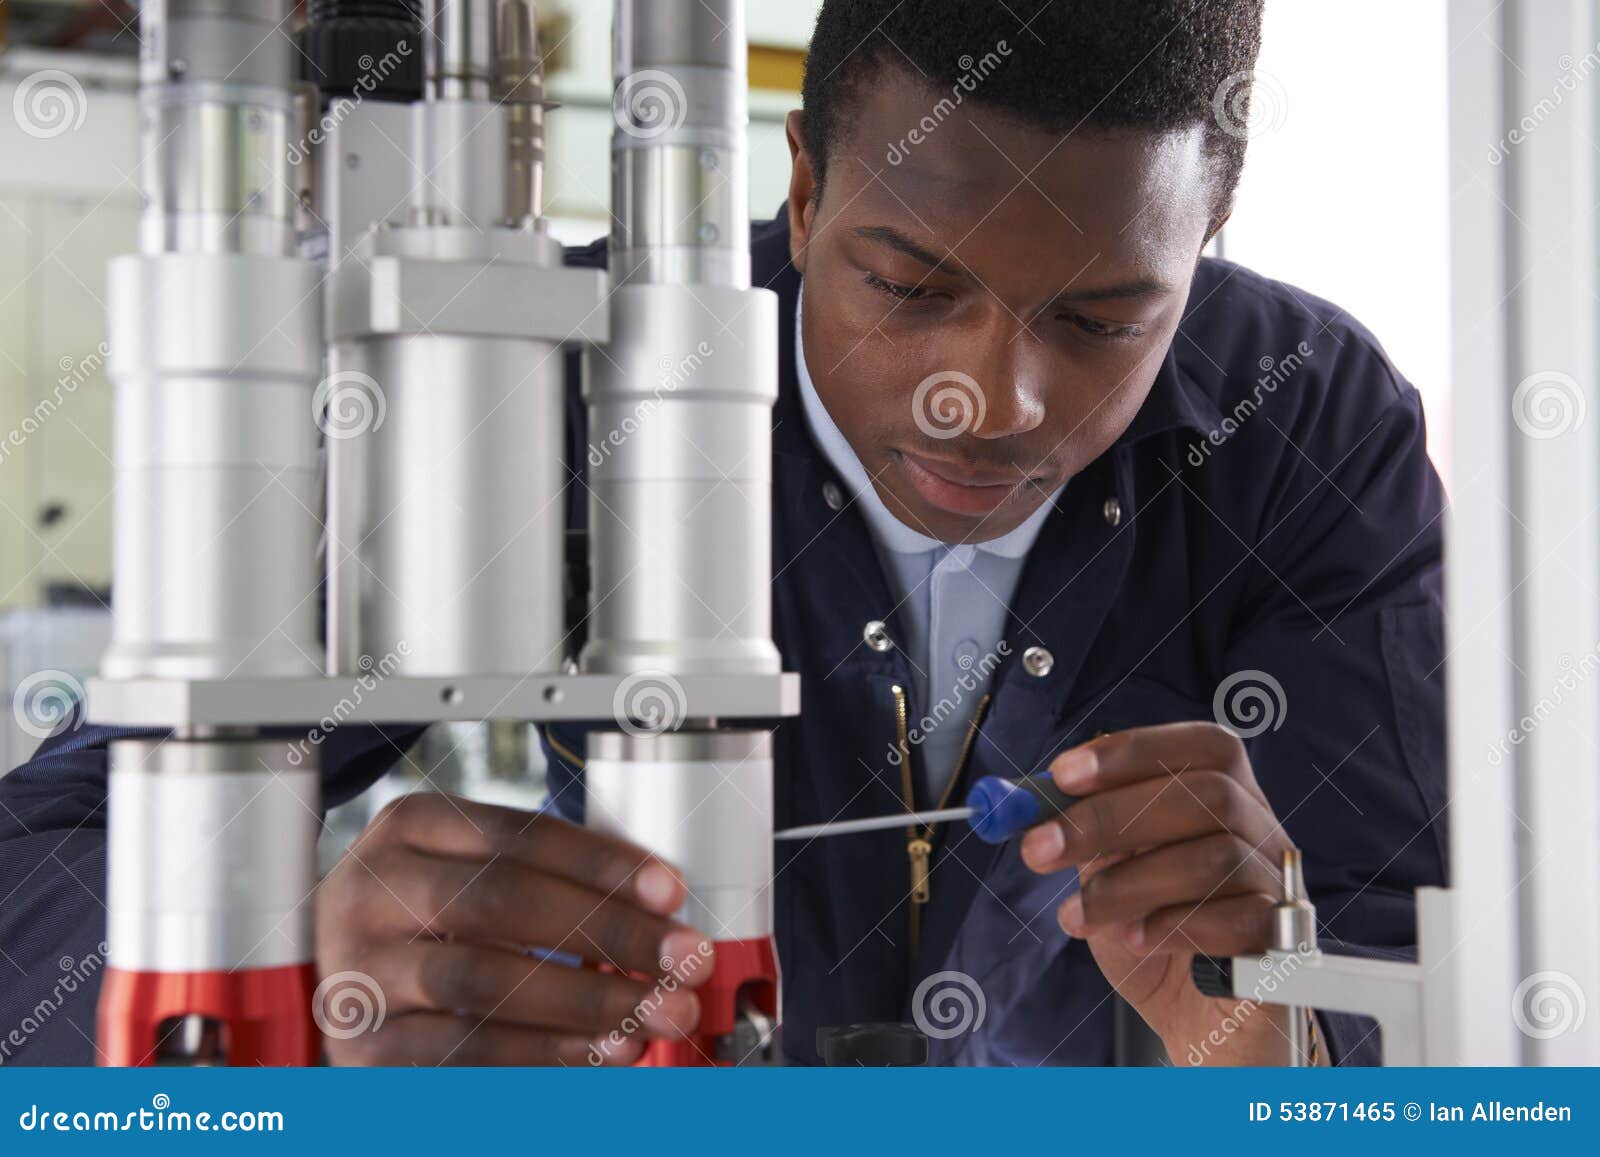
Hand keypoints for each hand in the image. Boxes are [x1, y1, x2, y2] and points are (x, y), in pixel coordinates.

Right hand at [316, 792, 711, 1065]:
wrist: (344, 984)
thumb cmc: (429, 921)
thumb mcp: (471, 872)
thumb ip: (551, 880)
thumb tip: (658, 910)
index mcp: (411, 827)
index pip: (519, 836)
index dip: (603, 864)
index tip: (671, 892)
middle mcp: (373, 890)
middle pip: (503, 902)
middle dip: (609, 931)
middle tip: (683, 958)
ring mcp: (361, 971)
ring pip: (486, 980)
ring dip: (590, 1000)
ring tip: (658, 1011)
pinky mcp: (364, 1047)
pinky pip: (469, 1051)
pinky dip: (548, 1054)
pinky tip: (605, 1051)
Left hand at [1019, 723, 1313, 1064]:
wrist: (1199, 1023)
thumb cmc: (1153, 933)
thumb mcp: (1108, 874)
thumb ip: (1085, 834)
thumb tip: (1027, 801)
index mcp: (1226, 796)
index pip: (1203, 746)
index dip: (1134, 751)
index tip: (1063, 774)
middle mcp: (1263, 831)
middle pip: (1206, 794)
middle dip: (1109, 818)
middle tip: (1038, 850)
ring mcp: (1278, 886)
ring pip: (1215, 858)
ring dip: (1127, 884)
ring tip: (1075, 915)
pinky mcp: (1284, 944)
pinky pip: (1238, 920)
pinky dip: (1174, 926)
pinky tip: (1136, 941)